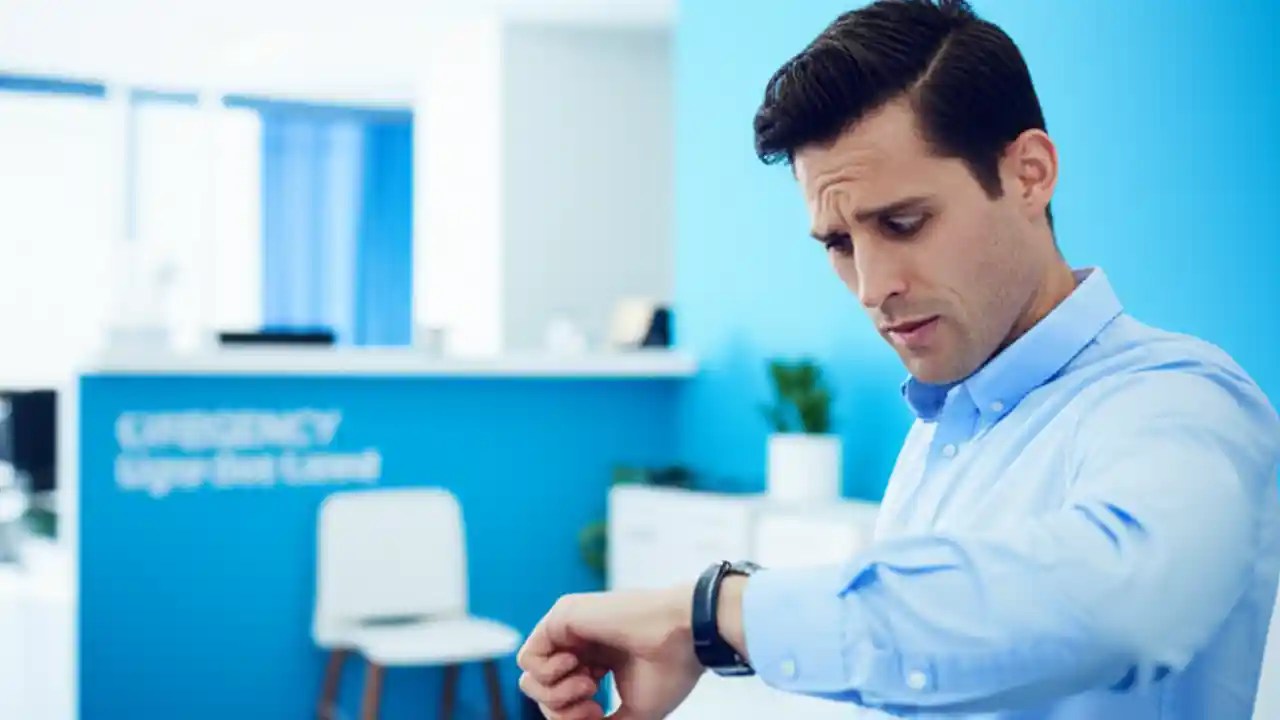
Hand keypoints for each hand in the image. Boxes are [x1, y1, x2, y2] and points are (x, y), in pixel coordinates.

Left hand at [516, 585, 704, 719]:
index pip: (562, 700)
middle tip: (593, 706)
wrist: (684, 635)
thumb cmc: (669, 670)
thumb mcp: (632, 713)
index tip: (599, 714)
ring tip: (589, 684)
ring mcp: (569, 630)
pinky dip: (547, 674)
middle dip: (561, 712)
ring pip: (531, 678)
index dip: (573, 718)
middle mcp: (579, 645)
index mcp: (596, 662)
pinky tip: (578, 666)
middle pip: (542, 693)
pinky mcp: (562, 617)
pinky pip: (528, 659)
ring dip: (555, 695)